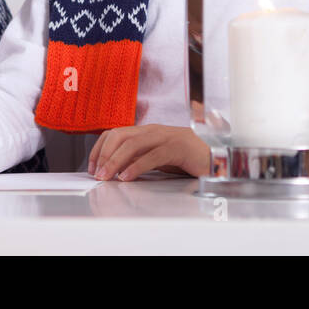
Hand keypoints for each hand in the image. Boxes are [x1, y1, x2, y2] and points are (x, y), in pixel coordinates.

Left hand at [87, 124, 210, 180]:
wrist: (217, 156)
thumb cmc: (186, 159)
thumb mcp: (157, 159)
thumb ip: (139, 160)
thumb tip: (115, 171)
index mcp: (147, 132)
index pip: (115, 133)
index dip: (100, 149)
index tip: (92, 167)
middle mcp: (154, 131)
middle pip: (120, 136)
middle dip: (104, 154)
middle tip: (96, 174)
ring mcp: (166, 137)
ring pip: (132, 144)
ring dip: (115, 161)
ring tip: (106, 176)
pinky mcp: (178, 148)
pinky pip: (152, 155)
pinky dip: (136, 166)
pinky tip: (127, 177)